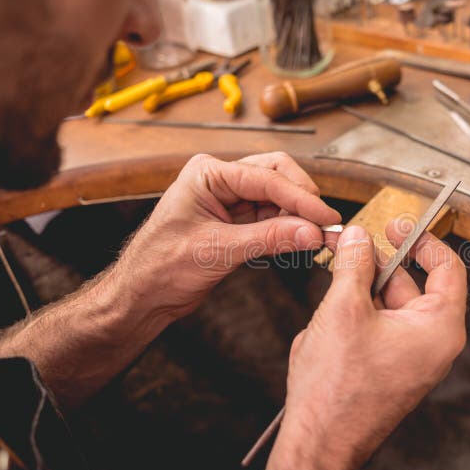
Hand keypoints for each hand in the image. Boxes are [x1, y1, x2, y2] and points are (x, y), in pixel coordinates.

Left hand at [113, 152, 340, 321]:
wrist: (143, 295)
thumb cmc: (161, 267)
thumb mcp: (218, 250)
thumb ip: (268, 238)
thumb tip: (312, 232)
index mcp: (208, 174)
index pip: (266, 177)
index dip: (301, 198)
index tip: (326, 217)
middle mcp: (221, 179)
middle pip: (278, 175)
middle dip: (303, 198)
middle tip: (326, 224)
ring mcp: (230, 199)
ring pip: (279, 196)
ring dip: (299, 215)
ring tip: (320, 235)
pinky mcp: (237, 220)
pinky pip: (272, 217)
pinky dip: (290, 227)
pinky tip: (303, 239)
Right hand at [262, 223, 466, 469]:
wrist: (319, 440)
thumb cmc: (337, 388)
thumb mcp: (343, 309)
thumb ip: (354, 265)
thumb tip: (358, 238)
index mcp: (439, 327)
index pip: (447, 268)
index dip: (421, 240)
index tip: (396, 225)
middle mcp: (432, 343)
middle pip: (411, 284)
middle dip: (376, 265)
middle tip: (348, 248)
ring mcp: (411, 357)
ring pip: (389, 305)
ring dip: (360, 291)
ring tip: (330, 291)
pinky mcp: (391, 368)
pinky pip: (379, 328)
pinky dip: (356, 315)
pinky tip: (328, 319)